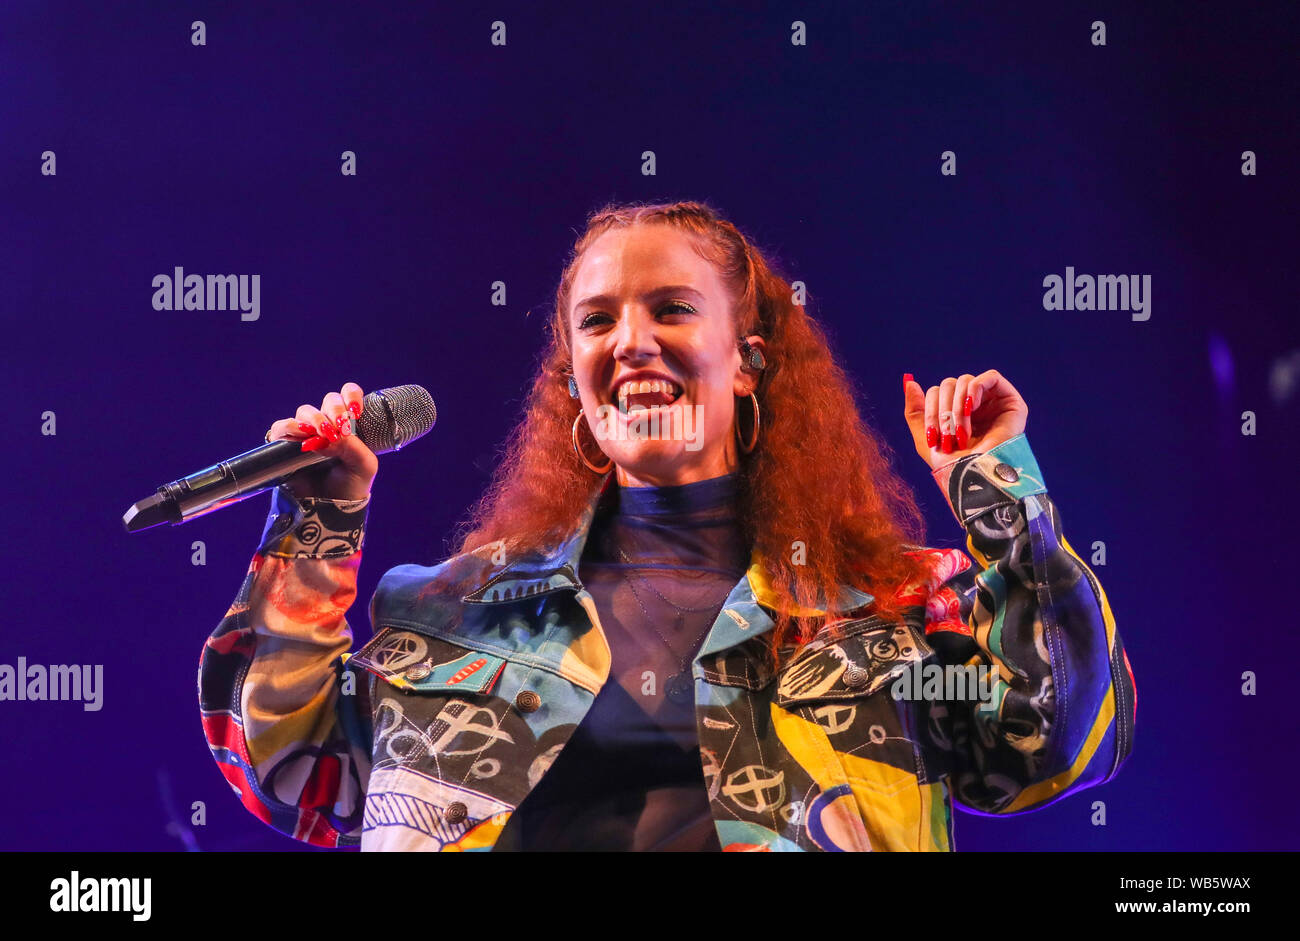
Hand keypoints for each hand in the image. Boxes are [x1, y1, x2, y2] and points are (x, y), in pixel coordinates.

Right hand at [264, 381, 378, 501]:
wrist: (331, 511)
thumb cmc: (352, 486)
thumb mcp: (364, 466)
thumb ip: (354, 446)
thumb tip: (331, 434)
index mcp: (349, 425)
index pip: (348, 395)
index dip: (351, 395)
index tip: (355, 411)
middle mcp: (328, 425)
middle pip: (328, 400)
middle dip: (335, 409)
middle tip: (339, 428)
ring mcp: (306, 434)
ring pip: (306, 411)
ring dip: (315, 419)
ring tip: (322, 435)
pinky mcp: (285, 446)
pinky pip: (281, 427)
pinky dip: (289, 427)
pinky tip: (300, 434)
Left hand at [902, 370, 1027, 470]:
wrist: (978, 480)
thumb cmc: (953, 466)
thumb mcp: (925, 438)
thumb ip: (915, 411)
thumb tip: (909, 382)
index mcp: (956, 413)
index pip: (936, 392)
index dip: (930, 410)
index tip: (932, 437)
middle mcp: (975, 406)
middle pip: (949, 384)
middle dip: (943, 410)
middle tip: (948, 437)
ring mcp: (993, 403)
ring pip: (965, 381)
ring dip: (956, 407)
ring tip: (961, 433)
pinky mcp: (1011, 402)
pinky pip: (991, 377)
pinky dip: (975, 389)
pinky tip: (971, 408)